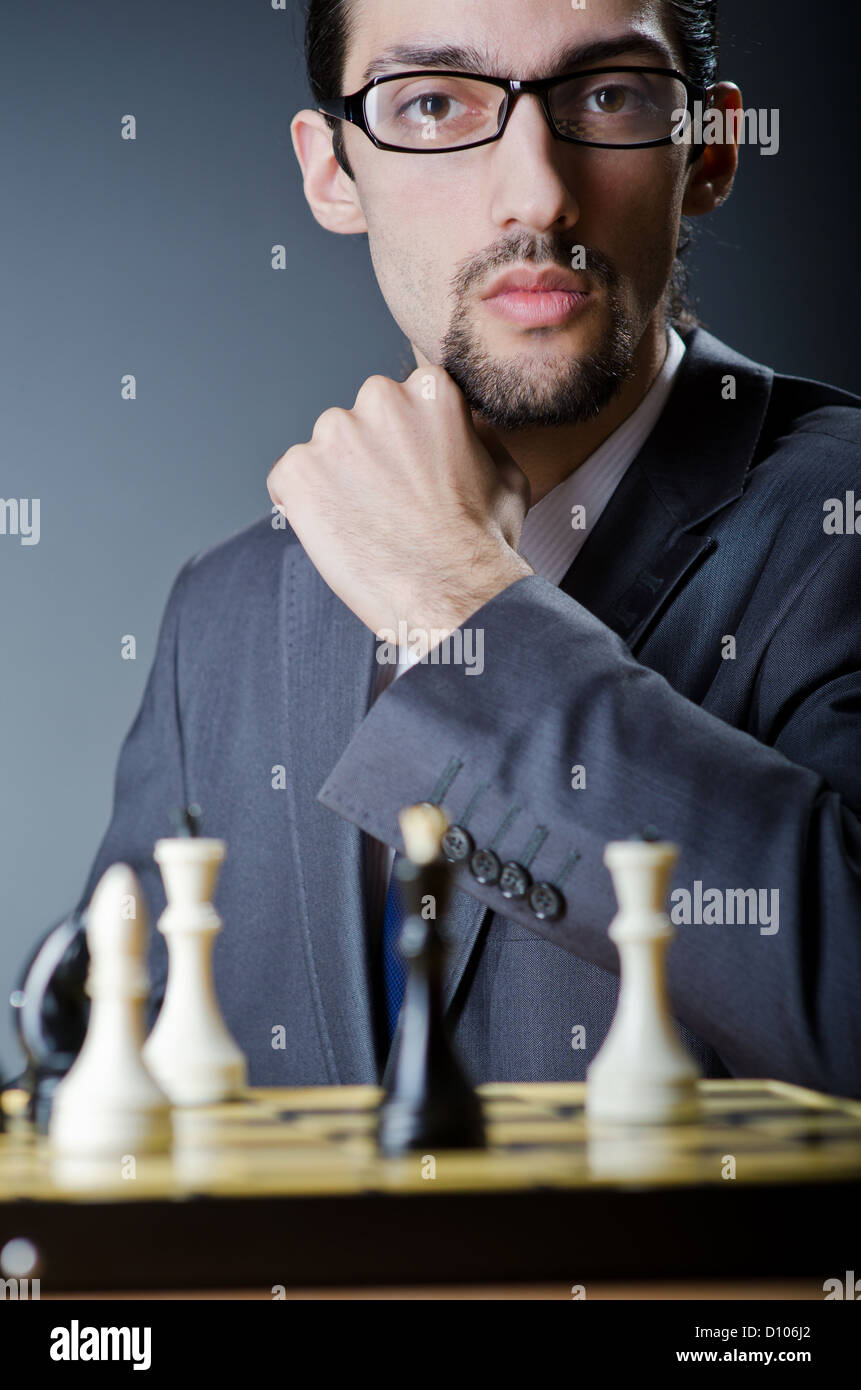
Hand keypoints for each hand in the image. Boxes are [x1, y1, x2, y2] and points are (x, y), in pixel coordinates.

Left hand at [267, 366, 534, 638]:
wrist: (452, 594)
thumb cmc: (483, 543)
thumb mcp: (506, 474)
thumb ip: (477, 437)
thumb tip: (464, 430)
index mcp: (429, 390)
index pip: (401, 402)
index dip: (405, 444)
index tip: (412, 476)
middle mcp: (378, 399)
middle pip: (359, 421)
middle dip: (368, 456)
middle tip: (390, 505)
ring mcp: (333, 434)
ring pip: (324, 452)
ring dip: (336, 482)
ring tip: (367, 526)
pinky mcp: (297, 471)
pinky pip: (288, 481)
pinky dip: (303, 506)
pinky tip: (338, 534)